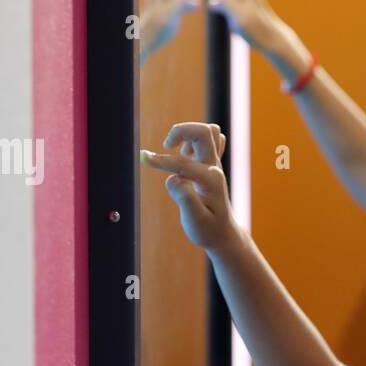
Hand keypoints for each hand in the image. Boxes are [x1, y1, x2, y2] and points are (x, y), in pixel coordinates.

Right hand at [141, 122, 233, 249]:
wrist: (222, 234)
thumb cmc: (207, 229)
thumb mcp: (195, 222)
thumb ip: (185, 199)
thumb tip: (174, 178)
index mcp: (210, 180)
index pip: (183, 162)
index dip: (161, 160)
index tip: (143, 158)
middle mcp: (215, 168)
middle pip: (204, 131)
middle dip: (181, 132)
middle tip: (166, 146)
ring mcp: (215, 164)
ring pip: (210, 131)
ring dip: (189, 135)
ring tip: (177, 152)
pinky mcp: (211, 164)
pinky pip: (211, 140)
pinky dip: (194, 141)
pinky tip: (184, 155)